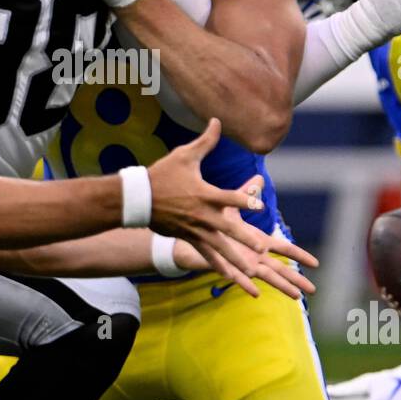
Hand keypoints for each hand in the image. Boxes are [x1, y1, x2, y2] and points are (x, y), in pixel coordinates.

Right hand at [147, 119, 318, 292]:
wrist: (137, 199)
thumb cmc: (163, 174)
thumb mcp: (184, 155)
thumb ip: (206, 141)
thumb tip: (218, 120)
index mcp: (204, 194)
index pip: (228, 198)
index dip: (244, 201)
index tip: (259, 206)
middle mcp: (202, 215)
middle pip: (227, 229)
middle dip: (245, 239)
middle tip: (263, 249)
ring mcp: (196, 230)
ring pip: (220, 248)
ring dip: (237, 260)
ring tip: (253, 271)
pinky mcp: (189, 239)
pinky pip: (208, 256)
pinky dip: (221, 267)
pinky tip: (234, 279)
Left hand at [172, 184, 316, 299]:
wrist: (188, 231)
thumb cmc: (212, 220)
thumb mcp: (233, 206)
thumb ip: (247, 194)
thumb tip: (259, 178)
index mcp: (257, 242)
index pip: (282, 248)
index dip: (298, 254)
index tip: (316, 263)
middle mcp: (252, 255)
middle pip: (279, 268)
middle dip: (296, 278)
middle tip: (313, 290)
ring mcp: (241, 262)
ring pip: (264, 276)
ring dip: (279, 286)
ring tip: (295, 297)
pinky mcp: (226, 266)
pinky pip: (237, 278)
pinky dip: (246, 284)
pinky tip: (256, 294)